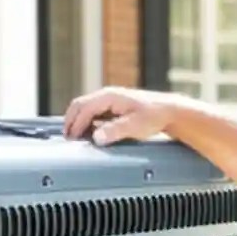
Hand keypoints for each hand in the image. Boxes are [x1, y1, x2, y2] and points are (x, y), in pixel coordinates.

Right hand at [63, 87, 180, 145]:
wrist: (168, 112)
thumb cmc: (154, 116)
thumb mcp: (135, 126)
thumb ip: (115, 130)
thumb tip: (96, 137)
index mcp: (109, 96)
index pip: (84, 109)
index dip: (76, 125)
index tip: (73, 140)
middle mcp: (106, 96)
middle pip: (79, 106)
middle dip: (71, 122)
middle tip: (68, 140)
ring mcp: (108, 101)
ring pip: (84, 109)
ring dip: (77, 123)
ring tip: (75, 139)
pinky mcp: (112, 108)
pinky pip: (92, 114)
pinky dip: (86, 123)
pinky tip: (88, 135)